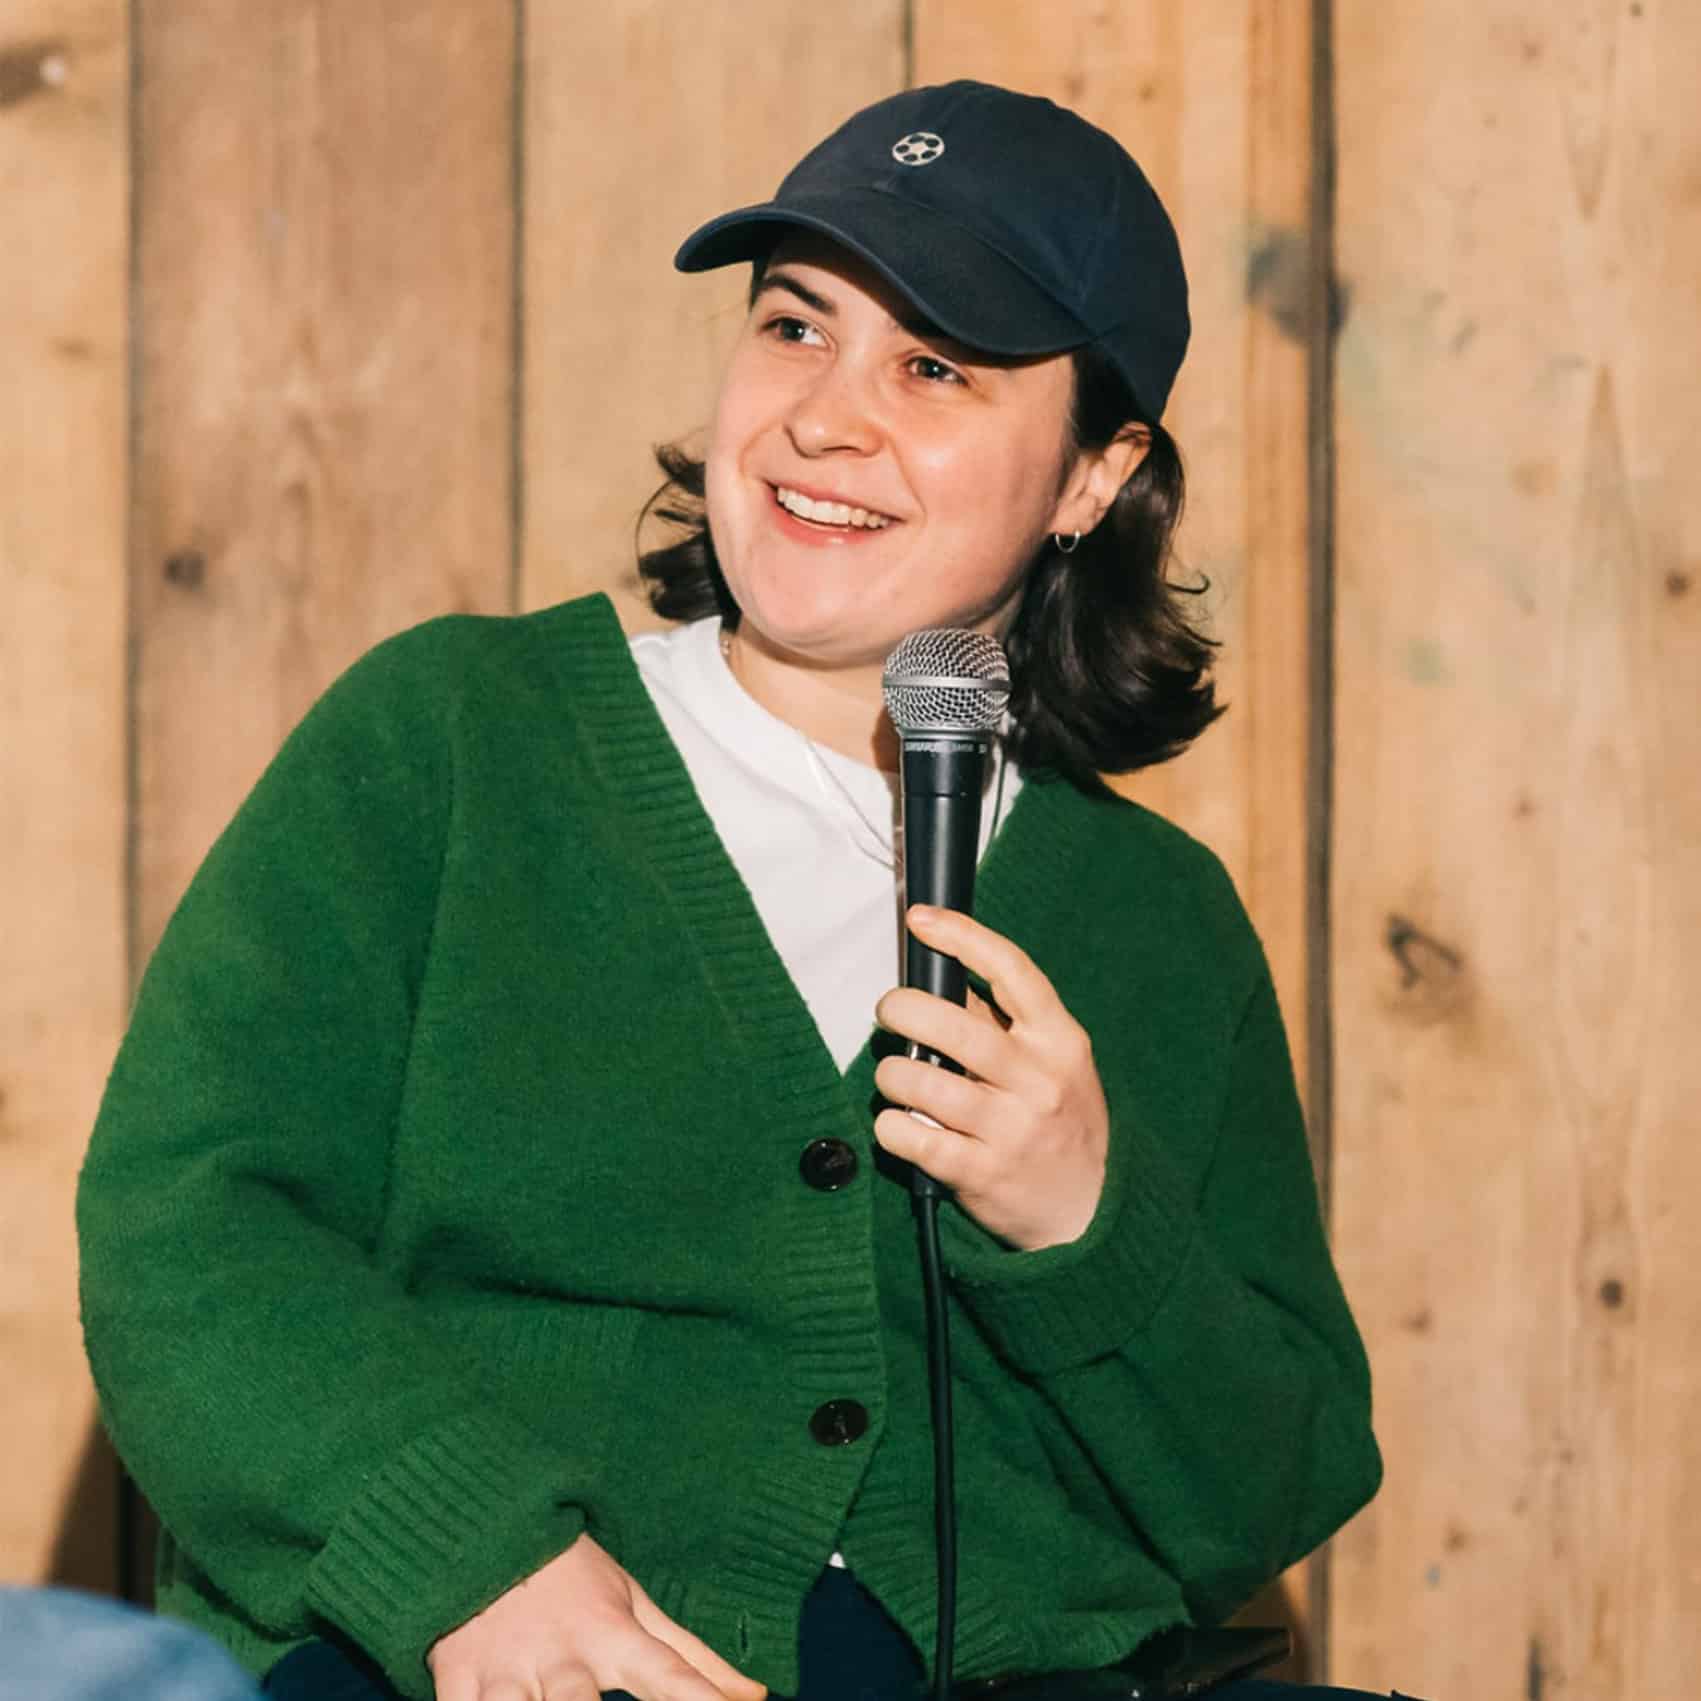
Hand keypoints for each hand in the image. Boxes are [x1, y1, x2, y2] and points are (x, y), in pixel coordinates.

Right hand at [427, 1533, 765, 1700]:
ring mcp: (504, 1667)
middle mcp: (560, 1654)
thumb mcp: (634, 1605)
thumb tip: (754, 1696)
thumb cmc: (569, 1577)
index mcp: (611, 1633)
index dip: (696, 1699)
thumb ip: (692, 1660)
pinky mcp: (455, 1676)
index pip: (666, 1674)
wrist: (483, 1528)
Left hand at [872, 905, 1109, 1250]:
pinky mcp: (981, 1173)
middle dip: (903, 1009)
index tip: (921, 919)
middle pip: (954, 1026)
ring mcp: (1011, 1129)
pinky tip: (897, 1123)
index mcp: (1060, 1041)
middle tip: (890, 1011)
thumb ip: (1006, 1024)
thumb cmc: (1061, 1124)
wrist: (1090, 1214)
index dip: (962, 936)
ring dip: (891, 1073)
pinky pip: (913, 1138)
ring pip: (922, 1082)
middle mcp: (1039, 1081)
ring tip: (894, 1077)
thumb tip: (945, 981)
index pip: (1012, 970)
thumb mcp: (1056, 1064)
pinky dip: (891, 1126)